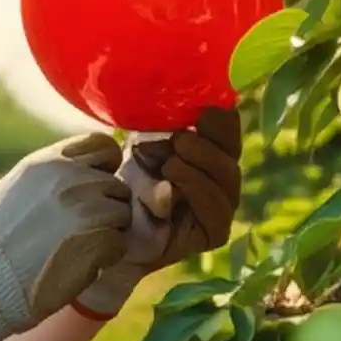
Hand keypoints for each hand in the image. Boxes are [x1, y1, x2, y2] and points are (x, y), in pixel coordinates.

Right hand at [0, 134, 131, 340]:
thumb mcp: (13, 190)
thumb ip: (48, 176)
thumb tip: (73, 170)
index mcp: (47, 163)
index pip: (102, 145)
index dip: (105, 168)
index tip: (95, 189)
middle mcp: (70, 180)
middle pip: (116, 185)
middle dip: (107, 207)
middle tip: (82, 232)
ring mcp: (86, 210)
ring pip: (122, 215)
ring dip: (108, 233)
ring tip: (76, 249)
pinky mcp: (97, 242)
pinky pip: (120, 244)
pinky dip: (106, 258)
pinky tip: (78, 266)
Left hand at [73, 107, 242, 319]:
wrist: (110, 229)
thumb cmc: (124, 183)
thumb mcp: (141, 148)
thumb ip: (162, 129)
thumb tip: (175, 115)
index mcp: (208, 151)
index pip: (227, 132)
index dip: (222, 120)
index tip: (207, 108)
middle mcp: (221, 178)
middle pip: (231, 154)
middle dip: (208, 143)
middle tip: (180, 139)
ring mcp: (221, 206)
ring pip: (228, 179)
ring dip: (200, 165)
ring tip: (170, 163)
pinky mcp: (214, 232)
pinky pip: (218, 211)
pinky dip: (198, 191)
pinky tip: (174, 182)